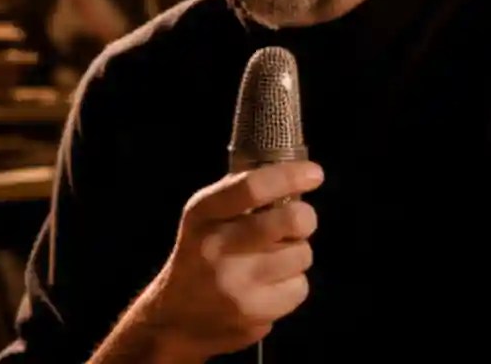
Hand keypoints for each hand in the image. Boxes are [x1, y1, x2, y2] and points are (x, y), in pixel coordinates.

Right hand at [139, 161, 323, 359]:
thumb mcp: (205, 216)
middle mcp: (216, 247)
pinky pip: (299, 287)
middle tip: (300, 220)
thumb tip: (290, 173)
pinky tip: (270, 285)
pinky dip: (292, 284)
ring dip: (296, 252)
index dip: (290, 176)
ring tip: (275, 258)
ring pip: (301, 254)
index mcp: (204, 214)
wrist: (176, 317)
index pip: (252, 187)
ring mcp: (235, 284)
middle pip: (290, 220)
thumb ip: (241, 194)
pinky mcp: (253, 314)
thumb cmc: (201, 254)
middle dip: (305, 217)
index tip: (314, 173)